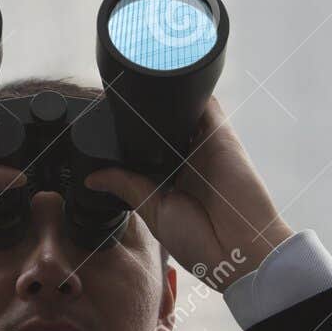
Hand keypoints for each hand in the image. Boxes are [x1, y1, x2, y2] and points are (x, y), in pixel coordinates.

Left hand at [84, 94, 293, 290]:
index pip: (149, 150)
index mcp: (173, 180)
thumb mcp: (155, 212)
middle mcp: (190, 159)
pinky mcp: (221, 135)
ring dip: (164, 99)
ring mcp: (205, 145)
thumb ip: (127, 187)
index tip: (108, 123)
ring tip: (137, 85)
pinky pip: (206, 103)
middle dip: (145, 115)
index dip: (131, 137)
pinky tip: (168, 80)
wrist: (239, 250)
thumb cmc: (202, 242)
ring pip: (183, 110)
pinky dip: (189, 90)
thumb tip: (92, 178)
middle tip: (118, 99)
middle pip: (164, 127)